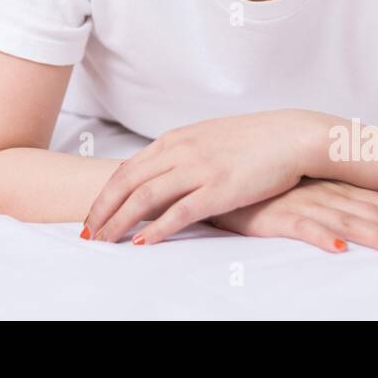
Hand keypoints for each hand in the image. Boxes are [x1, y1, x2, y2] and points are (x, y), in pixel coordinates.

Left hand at [82, 110, 314, 244]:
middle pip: (127, 183)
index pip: (128, 169)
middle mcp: (180, 151)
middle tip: (87, 233)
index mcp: (176, 139)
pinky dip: (156, 228)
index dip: (105, 194)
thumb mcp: (208, 138)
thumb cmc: (253, 141)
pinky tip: (141, 242)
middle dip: (102, 210)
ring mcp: (199, 169)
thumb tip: (161, 171)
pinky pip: (179, 212)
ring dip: (120, 222)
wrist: (290, 135)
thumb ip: (182, 153)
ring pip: (145, 198)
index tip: (91, 214)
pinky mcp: (219, 189)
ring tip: (105, 241)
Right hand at [208, 178, 377, 254]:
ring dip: (377, 235)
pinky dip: (321, 236)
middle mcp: (326, 192)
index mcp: (337, 185)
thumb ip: (337, 200)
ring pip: (347, 219)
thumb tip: (369, 213)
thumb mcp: (308, 190)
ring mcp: (303, 202)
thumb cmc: (268, 187)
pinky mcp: (276, 215)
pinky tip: (338, 248)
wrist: (223, 176)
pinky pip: (301, 226)